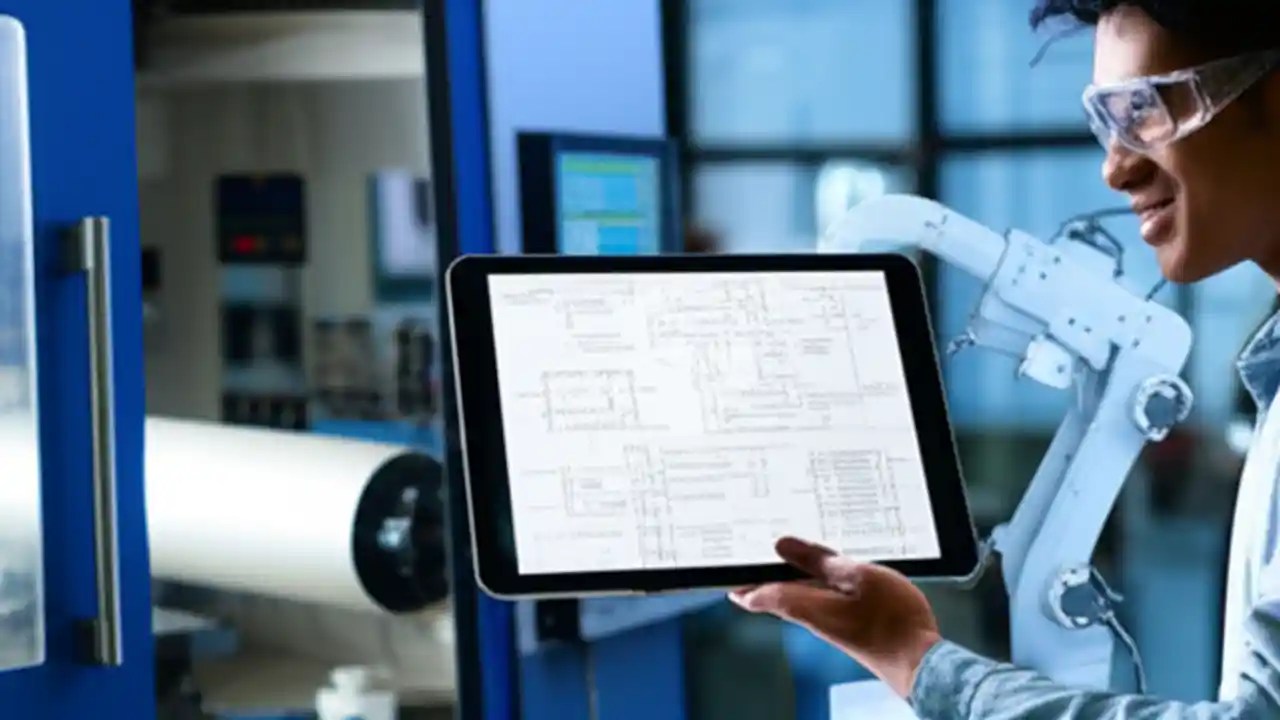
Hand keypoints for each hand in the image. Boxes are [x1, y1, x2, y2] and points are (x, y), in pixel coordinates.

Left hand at [729, 537, 942, 698]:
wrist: (920, 661)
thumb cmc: (892, 620)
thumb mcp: (857, 576)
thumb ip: (820, 561)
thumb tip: (783, 546)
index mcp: (806, 606)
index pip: (761, 594)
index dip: (741, 583)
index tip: (725, 573)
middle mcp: (812, 618)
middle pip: (778, 594)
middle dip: (762, 576)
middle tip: (749, 556)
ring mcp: (830, 624)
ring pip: (801, 595)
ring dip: (791, 575)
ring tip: (784, 551)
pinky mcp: (847, 626)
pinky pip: (823, 599)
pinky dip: (817, 581)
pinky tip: (827, 569)